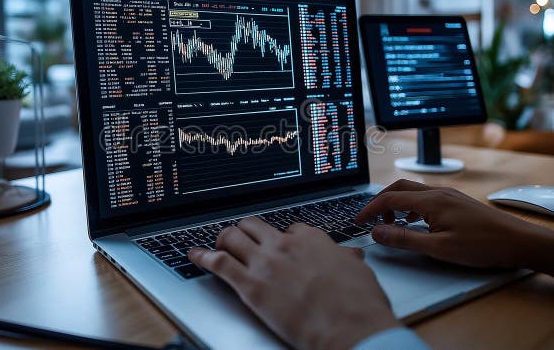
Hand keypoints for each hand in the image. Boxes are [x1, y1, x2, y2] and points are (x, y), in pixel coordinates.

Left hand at [188, 217, 399, 349]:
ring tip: (217, 245)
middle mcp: (285, 245)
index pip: (288, 229)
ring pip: (231, 237)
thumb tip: (349, 258)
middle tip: (241, 240)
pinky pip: (218, 263)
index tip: (280, 247)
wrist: (349, 327)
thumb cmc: (358, 304)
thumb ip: (345, 261)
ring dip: (222, 240)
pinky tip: (195, 255)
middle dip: (246, 232)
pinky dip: (203, 257)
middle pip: (253, 226)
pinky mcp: (250, 286)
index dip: (282, 239)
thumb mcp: (358, 272)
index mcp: (312, 239)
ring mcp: (265, 263)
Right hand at [355, 179, 553, 275]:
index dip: (370, 209)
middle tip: (369, 220)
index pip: (390, 199)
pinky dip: (411, 206)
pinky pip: (425, 197)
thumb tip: (377, 233)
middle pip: (399, 188)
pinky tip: (415, 222)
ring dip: (396, 204)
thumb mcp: (438, 248)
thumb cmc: (483, 245)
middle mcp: (439, 192)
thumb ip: (405, 239)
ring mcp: (449, 195)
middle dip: (380, 202)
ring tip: (391, 225)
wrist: (518, 241)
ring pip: (413, 192)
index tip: (358, 221)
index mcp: (431, 201)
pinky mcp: (457, 202)